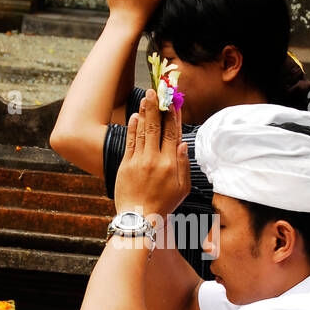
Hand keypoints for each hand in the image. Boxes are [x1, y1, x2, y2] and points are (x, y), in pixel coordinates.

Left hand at [114, 90, 190, 220]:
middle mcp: (154, 160)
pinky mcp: (126, 164)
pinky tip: (135, 116)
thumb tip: (183, 144)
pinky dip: (133, 128)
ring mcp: (139, 161)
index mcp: (170, 165)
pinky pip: (130, 142)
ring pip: (142, 131)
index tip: (174, 103)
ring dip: (145, 112)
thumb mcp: (182, 189)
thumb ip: (184, 165)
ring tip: (146, 97)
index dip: (174, 117)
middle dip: (157, 107)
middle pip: (156, 128)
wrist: (139, 218)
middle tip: (156, 91)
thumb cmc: (163, 204)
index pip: (173, 134)